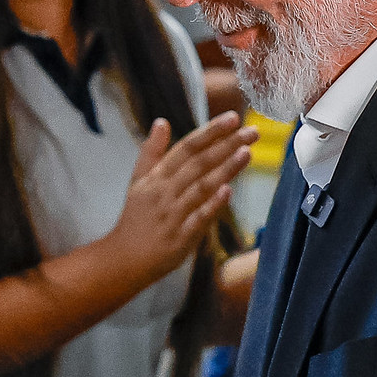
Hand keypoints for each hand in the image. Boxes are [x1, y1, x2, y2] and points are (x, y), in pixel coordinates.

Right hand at [109, 113, 255, 285]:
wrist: (124, 258)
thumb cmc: (136, 218)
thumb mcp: (137, 181)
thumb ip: (151, 152)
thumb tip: (161, 122)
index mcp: (156, 177)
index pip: (187, 147)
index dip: (210, 132)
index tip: (232, 118)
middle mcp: (164, 192)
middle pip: (198, 163)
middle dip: (226, 145)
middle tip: (252, 132)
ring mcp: (173, 214)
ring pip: (201, 187)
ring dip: (225, 169)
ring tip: (247, 152)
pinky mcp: (180, 237)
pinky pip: (198, 218)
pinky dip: (212, 204)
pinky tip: (228, 191)